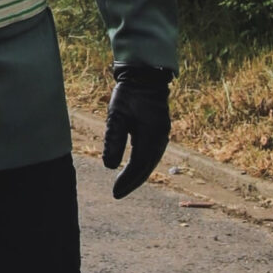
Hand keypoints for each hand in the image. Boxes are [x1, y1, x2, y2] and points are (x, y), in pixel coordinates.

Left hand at [103, 66, 172, 199]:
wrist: (145, 78)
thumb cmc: (129, 94)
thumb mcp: (116, 115)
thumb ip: (113, 140)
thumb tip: (109, 166)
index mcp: (152, 135)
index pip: (139, 165)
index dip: (127, 180)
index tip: (115, 192)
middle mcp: (161, 138)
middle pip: (147, 167)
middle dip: (132, 182)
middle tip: (118, 194)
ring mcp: (162, 135)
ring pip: (151, 162)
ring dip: (138, 175)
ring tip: (124, 186)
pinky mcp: (160, 132)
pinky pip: (152, 154)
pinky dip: (143, 165)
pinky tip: (133, 170)